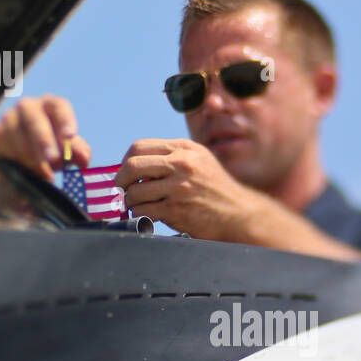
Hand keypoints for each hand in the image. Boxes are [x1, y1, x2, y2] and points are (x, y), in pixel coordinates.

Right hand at [0, 95, 90, 180]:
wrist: (18, 168)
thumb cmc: (48, 153)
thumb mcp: (66, 153)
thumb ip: (77, 153)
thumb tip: (83, 158)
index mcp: (49, 106)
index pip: (58, 106)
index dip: (65, 120)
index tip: (71, 136)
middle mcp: (27, 107)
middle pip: (35, 120)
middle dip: (45, 141)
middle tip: (55, 161)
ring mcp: (8, 119)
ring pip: (19, 137)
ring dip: (33, 158)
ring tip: (46, 174)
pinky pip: (6, 148)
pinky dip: (19, 162)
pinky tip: (27, 171)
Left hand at [113, 138, 261, 239]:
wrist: (238, 213)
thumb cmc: (214, 187)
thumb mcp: (198, 159)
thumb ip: (170, 156)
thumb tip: (133, 163)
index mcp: (184, 148)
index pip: (139, 147)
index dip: (126, 161)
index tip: (126, 172)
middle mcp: (181, 164)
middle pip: (132, 166)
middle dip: (121, 180)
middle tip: (122, 189)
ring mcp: (178, 187)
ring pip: (134, 191)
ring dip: (130, 200)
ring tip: (139, 203)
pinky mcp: (176, 209)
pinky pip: (142, 210)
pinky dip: (139, 214)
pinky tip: (148, 214)